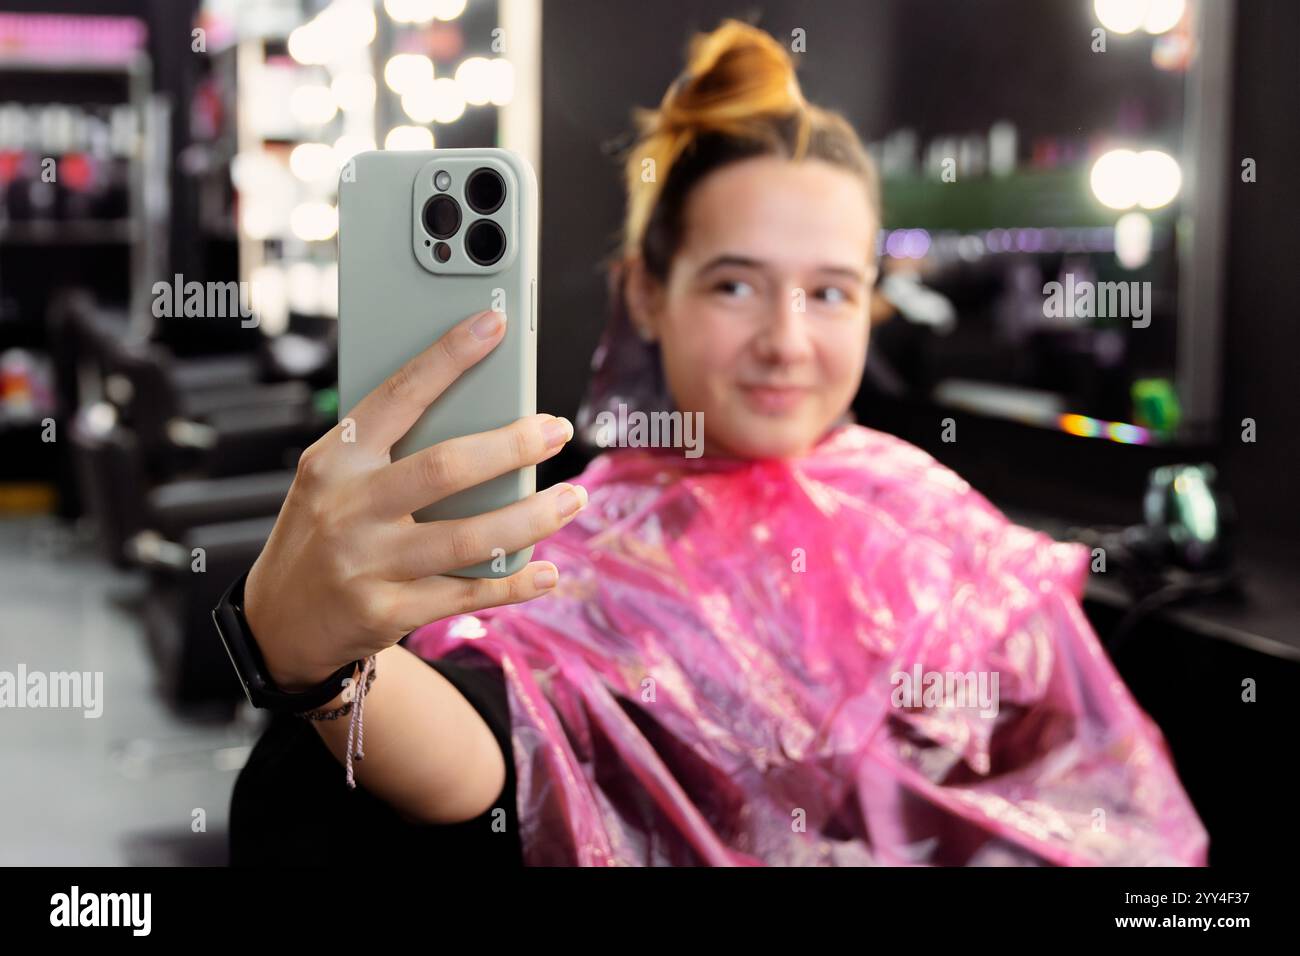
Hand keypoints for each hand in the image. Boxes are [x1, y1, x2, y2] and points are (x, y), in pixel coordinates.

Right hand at [243, 309, 584, 691]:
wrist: (277, 622)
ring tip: (573, 498)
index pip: (397, 395)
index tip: (493, 323)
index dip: (447, 357)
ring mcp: (367, 563)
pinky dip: (514, 582)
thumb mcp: (334, 480)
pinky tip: (547, 571)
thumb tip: (482, 416)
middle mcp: (348, 508)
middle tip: (556, 429)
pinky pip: (465, 593)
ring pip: (468, 537)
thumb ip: (391, 451)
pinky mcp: (386, 612)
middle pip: (444, 468)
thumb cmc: (323, 533)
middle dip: (511, 446)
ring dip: (532, 516)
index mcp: (335, 459)